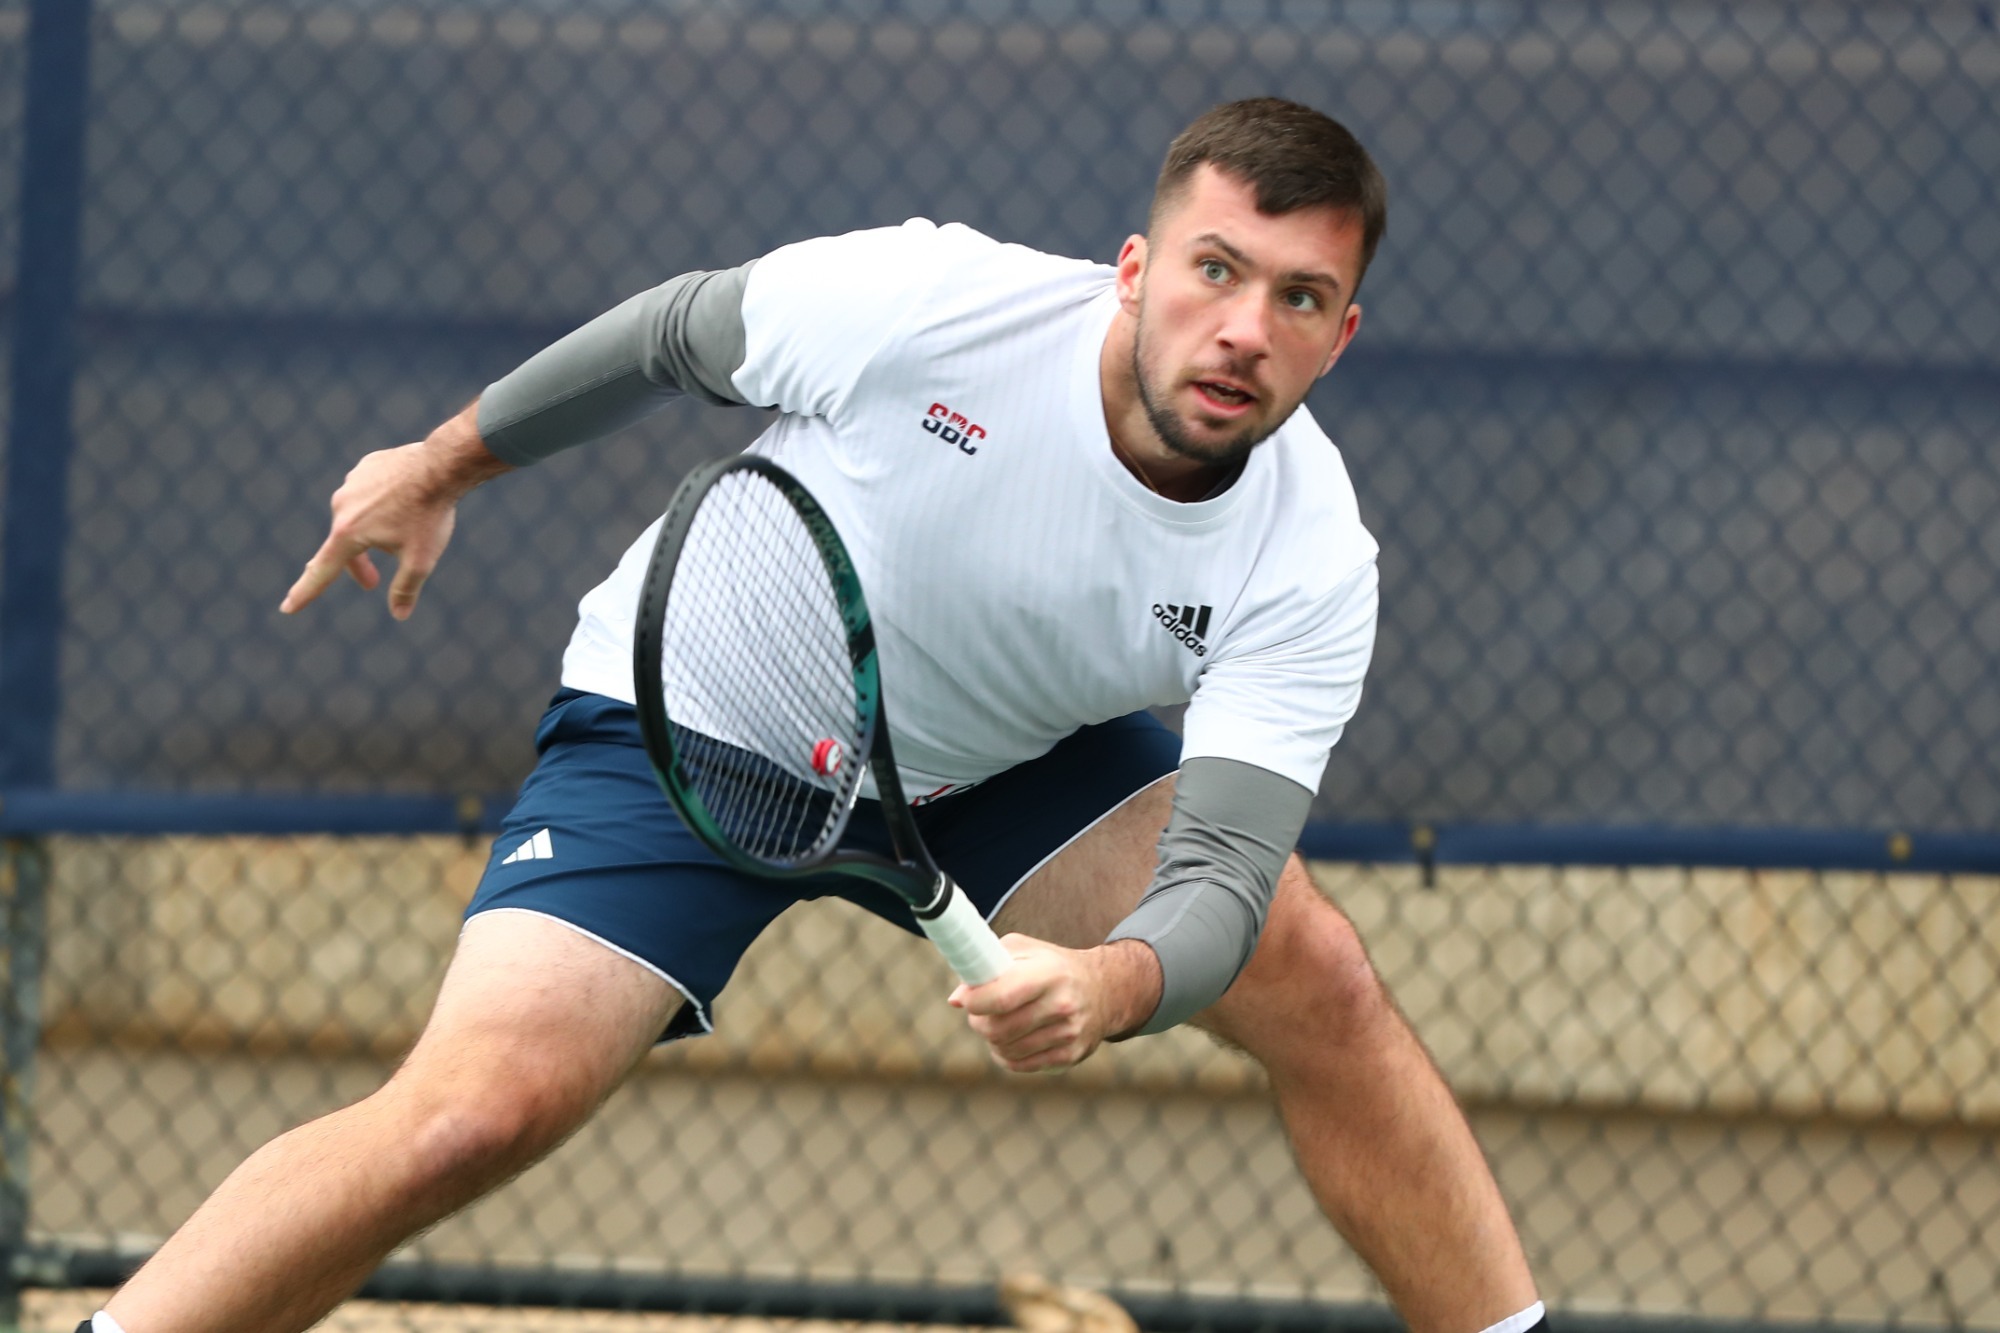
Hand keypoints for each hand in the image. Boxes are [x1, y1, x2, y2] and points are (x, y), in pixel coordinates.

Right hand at [280, 405, 509, 619]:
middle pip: (344, 545)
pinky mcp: (365, 468)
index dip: (305, 592)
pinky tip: (404, 505)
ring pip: (357, 517)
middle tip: (373, 583)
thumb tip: (399, 614)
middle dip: (358, 566)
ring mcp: (351, 483)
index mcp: (348, 533)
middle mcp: (341, 506)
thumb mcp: (420, 560)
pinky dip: (380, 505)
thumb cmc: (429, 515)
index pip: (321, 571)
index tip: (287, 607)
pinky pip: (368, 494)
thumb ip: (406, 589)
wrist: (441, 465)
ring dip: (372, 532)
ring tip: (403, 531)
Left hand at [949, 936, 1161, 1072]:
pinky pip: (1021, 1065)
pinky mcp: (1070, 1056)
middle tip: (979, 1013)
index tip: (965, 999)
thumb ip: (987, 965)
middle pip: (998, 1029)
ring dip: (992, 1040)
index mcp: (1049, 973)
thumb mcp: (1025, 950)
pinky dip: (1007, 1055)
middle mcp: (1062, 1004)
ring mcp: (1068, 1033)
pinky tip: (1011, 1040)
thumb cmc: (1052, 965)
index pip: (1001, 997)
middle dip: (978, 1022)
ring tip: (997, 1024)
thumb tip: (956, 999)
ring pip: (1006, 1050)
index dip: (973, 1001)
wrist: (1103, 989)